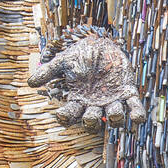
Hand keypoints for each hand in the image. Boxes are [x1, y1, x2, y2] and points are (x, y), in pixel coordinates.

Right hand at [28, 32, 144, 129]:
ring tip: (114, 111)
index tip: (61, 114)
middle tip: (91, 114)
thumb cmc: (81, 54)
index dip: (65, 119)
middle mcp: (95, 105)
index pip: (69, 116)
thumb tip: (30, 83)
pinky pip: (134, 108)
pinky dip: (137, 115)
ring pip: (114, 119)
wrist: (101, 43)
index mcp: (78, 100)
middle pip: (92, 123)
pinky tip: (137, 117)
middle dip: (91, 123)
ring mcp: (112, 101)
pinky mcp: (127, 92)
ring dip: (115, 119)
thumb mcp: (64, 61)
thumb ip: (48, 71)